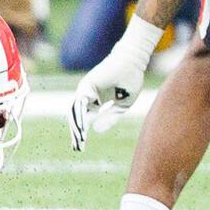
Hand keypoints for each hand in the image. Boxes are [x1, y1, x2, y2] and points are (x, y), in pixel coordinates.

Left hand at [68, 17, 161, 150]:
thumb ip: (110, 118)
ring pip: (76, 112)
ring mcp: (85, 89)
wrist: (133, 62)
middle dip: (77, 133)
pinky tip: (82, 128)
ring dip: (76, 127)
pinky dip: (80, 116)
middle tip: (77, 148)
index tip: (81, 146)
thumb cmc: (130, 79)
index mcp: (96, 99)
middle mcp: (87, 95)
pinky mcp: (86, 86)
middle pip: (77, 117)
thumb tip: (95, 131)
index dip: (82, 132)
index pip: (85, 118)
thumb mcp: (123, 105)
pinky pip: (81, 104)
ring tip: (79, 141)